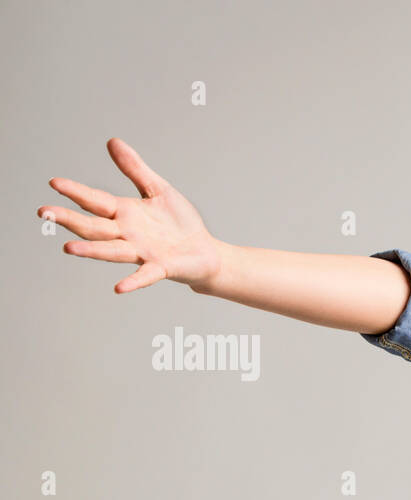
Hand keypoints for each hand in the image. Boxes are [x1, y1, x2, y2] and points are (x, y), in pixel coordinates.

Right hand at [38, 138, 222, 292]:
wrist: (206, 252)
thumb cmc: (180, 223)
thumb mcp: (158, 190)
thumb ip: (135, 169)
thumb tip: (112, 141)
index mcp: (125, 213)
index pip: (95, 201)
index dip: (76, 192)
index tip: (54, 182)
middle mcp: (127, 234)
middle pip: (94, 227)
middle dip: (70, 220)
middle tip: (44, 213)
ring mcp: (143, 252)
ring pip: (112, 251)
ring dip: (92, 251)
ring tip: (69, 249)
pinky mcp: (161, 268)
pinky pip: (145, 275)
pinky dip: (133, 281)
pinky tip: (119, 288)